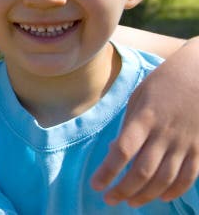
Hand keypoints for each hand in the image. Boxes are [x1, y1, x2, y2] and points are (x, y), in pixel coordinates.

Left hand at [91, 38, 198, 205]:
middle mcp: (165, 134)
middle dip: (123, 189)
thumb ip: (129, 125)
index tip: (96, 184)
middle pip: (143, 171)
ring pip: (164, 179)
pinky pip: (188, 177)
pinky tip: (160, 197)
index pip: (124, 151)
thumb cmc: (163, 83)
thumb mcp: (139, 97)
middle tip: (109, 199)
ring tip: (129, 201)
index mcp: (145, 118)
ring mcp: (185, 143)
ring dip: (146, 195)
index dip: (108, 171)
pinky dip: (174, 191)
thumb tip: (116, 151)